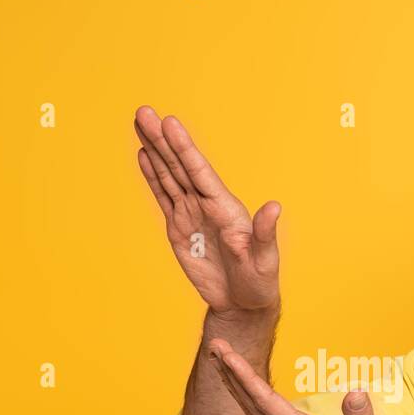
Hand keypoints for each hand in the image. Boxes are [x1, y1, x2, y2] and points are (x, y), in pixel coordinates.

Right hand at [134, 106, 280, 318]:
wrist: (242, 303)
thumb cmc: (259, 282)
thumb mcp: (265, 260)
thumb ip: (265, 233)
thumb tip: (274, 207)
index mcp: (226, 208)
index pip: (201, 172)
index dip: (185, 148)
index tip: (170, 123)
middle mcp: (207, 205)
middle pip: (180, 167)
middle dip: (162, 140)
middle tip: (144, 111)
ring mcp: (192, 214)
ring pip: (169, 176)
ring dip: (154, 150)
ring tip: (139, 123)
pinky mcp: (179, 228)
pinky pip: (164, 197)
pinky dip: (153, 176)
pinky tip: (144, 155)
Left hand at [206, 337, 402, 414]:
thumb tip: (354, 391)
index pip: (266, 402)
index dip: (245, 376)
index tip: (228, 355)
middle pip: (251, 404)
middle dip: (231, 373)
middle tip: (214, 346)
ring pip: (251, 413)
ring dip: (234, 386)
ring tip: (220, 362)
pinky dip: (245, 401)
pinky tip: (241, 392)